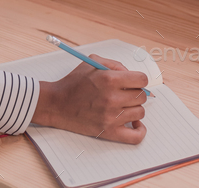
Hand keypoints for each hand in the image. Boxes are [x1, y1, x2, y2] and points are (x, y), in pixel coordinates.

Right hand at [32, 55, 147, 143]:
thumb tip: (131, 74)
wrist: (57, 104)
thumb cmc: (74, 82)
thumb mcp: (92, 62)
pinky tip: (135, 123)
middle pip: (141, 96)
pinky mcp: (108, 132)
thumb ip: (115, 64)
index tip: (134, 81)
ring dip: (134, 108)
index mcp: (109, 78)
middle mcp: (112, 98)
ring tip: (124, 105)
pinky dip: (140, 130)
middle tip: (125, 92)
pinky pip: (135, 136)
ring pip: (140, 113)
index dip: (139, 79)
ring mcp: (111, 117)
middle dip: (136, 92)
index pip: (141, 80)